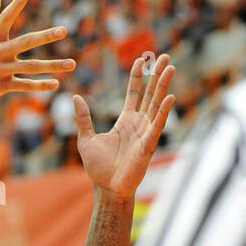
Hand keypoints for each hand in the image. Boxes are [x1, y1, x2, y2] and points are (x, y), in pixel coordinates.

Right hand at [0, 0, 75, 122]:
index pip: (3, 19)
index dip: (14, 7)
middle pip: (25, 43)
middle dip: (45, 36)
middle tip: (64, 30)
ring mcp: (0, 71)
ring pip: (31, 67)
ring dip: (53, 66)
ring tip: (72, 64)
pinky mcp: (0, 86)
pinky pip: (24, 85)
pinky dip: (39, 86)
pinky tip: (55, 84)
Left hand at [75, 54, 175, 201]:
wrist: (107, 188)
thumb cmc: (98, 168)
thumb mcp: (86, 138)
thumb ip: (83, 118)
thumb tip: (75, 97)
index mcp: (125, 121)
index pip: (134, 93)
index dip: (138, 77)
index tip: (140, 60)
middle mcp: (138, 124)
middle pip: (150, 94)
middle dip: (157, 75)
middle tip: (166, 56)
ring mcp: (145, 133)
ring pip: (157, 105)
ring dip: (164, 86)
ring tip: (170, 68)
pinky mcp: (148, 144)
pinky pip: (158, 125)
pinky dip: (164, 111)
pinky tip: (170, 96)